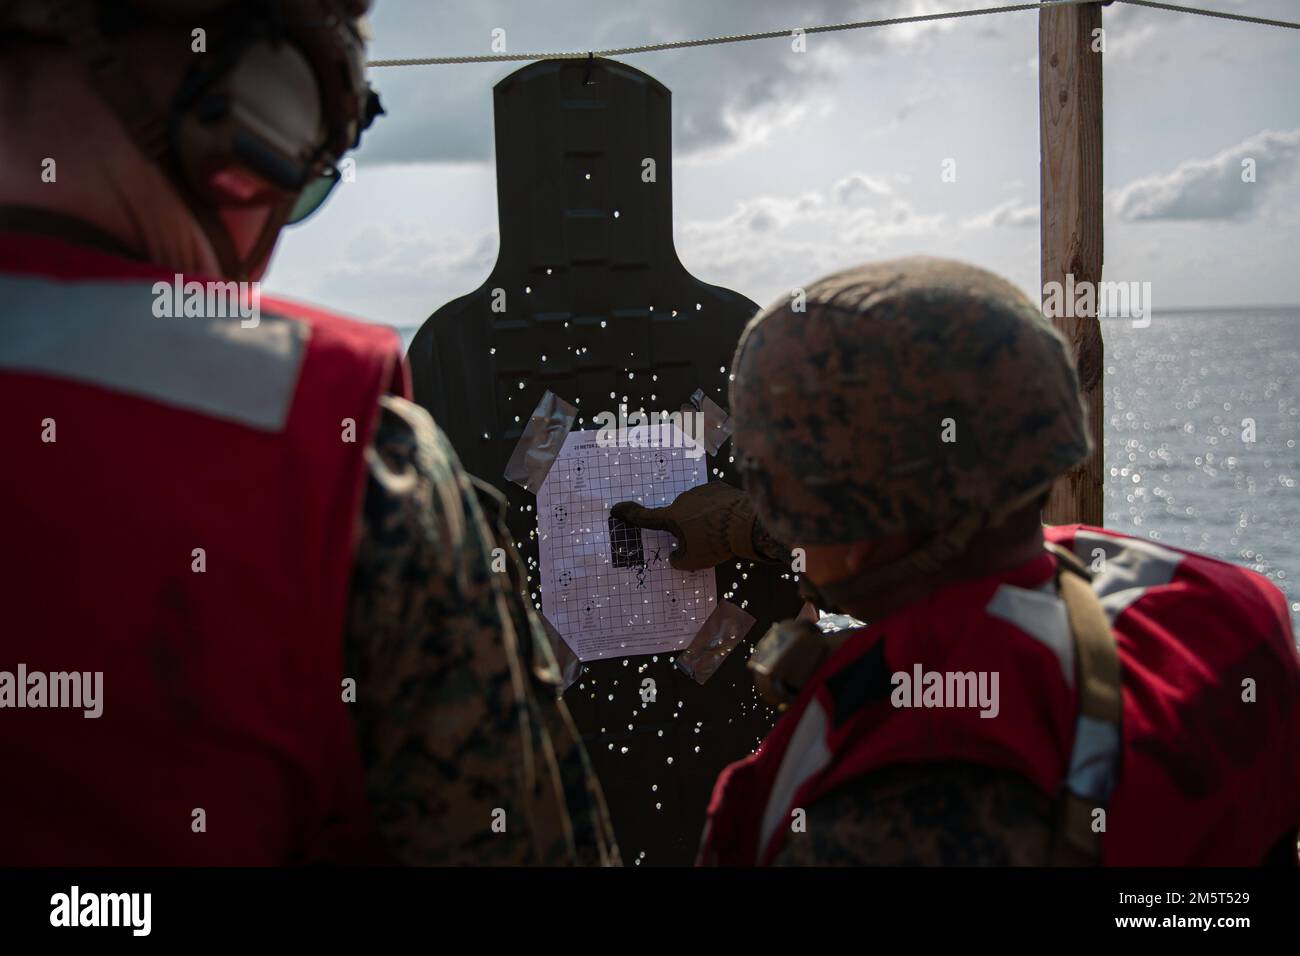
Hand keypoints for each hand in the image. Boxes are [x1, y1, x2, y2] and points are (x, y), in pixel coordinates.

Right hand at [611, 482, 768, 570]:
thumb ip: (678, 560)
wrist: (747, 524)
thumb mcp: (693, 561)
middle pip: (679, 516)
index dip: (629, 514)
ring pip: (697, 507)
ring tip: (721, 533)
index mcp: (672, 517)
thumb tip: (675, 556)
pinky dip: (717, 510)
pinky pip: (713, 501)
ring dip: (703, 518)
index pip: (645, 517)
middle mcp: (683, 500)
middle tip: (703, 542)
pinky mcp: (720, 488)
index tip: (616, 508)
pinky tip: (728, 521)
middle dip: (686, 527)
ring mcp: (702, 491)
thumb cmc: (716, 544)